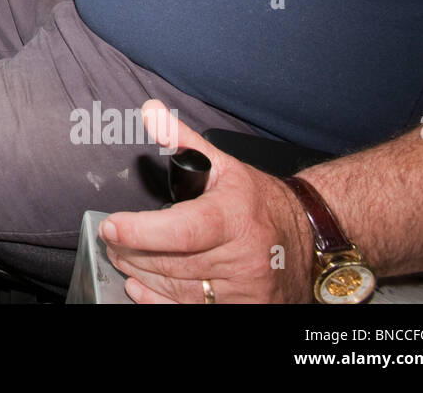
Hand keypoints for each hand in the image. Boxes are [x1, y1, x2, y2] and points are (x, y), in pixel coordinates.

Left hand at [99, 101, 313, 302]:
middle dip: (131, 250)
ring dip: (140, 274)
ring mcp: (244, 290)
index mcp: (235, 217)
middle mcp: (242, 257)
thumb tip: (151, 112)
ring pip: (176, 289)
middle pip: (172, 262)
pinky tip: (139, 287)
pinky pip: (190, 311)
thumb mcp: (224, 165)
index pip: (182, 230)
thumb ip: (182, 139)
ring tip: (122, 257)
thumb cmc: (260, 202)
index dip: (141, 231)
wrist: (310, 238)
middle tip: (112, 239)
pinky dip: (158, 301)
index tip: (112, 226)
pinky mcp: (245, 309)